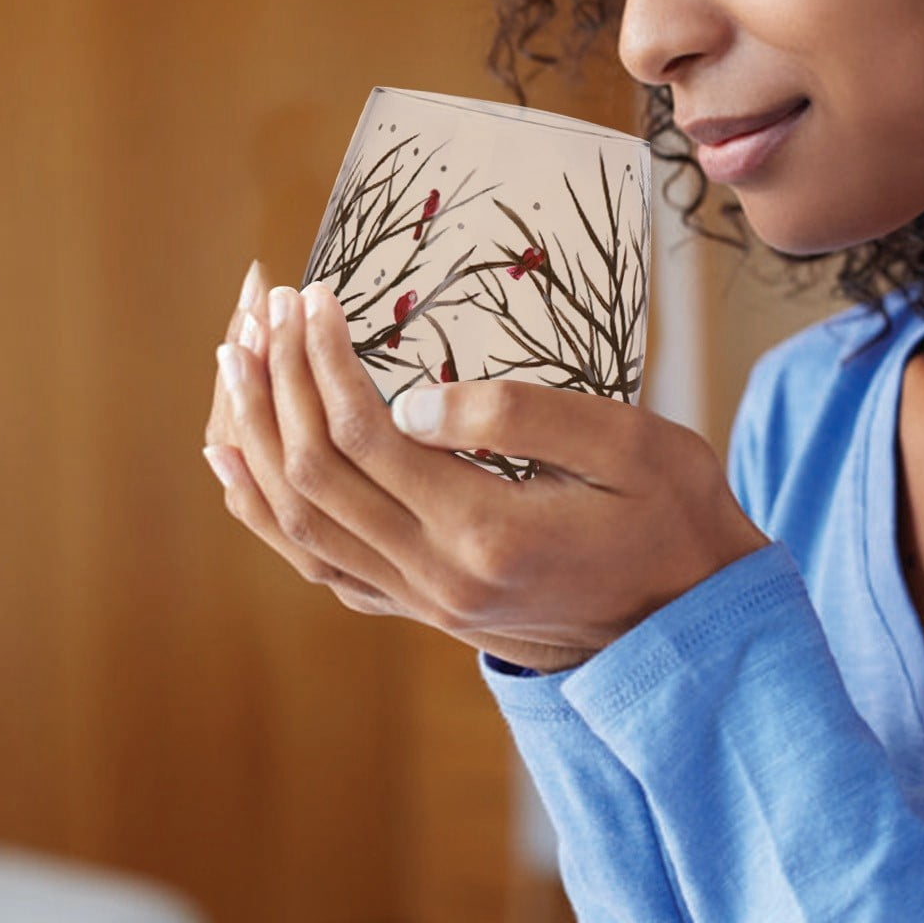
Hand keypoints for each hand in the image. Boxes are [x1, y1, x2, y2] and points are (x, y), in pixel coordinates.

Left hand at [203, 267, 766, 670]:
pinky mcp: (421, 607)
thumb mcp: (627, 445)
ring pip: (299, 525)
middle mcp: (437, 578)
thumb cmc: (672, 516)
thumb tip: (412, 399)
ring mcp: (423, 602)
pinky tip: (239, 465)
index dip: (327, 361)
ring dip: (257, 439)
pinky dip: (265, 511)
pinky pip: (317, 562)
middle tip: (261, 309)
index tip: (316, 297)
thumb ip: (520, 417)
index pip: (368, 435)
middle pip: (316, 476)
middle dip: (278, 383)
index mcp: (486, 532)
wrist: (691, 624)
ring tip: (233, 361)